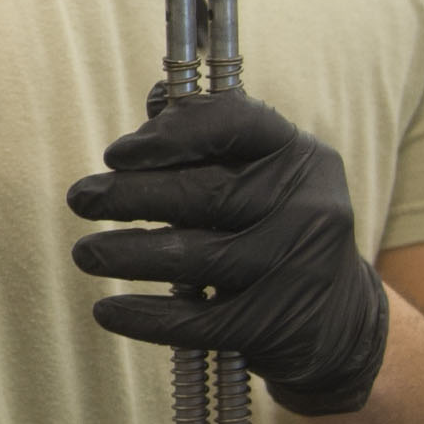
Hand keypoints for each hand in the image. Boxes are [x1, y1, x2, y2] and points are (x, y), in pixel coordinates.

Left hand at [67, 91, 392, 415]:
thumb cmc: (278, 232)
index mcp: (301, 157)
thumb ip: (212, 139)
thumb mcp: (264, 178)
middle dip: (130, 196)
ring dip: (125, 254)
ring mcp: (294, 269)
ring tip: (85, 253)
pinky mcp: (275, 325)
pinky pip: (196, 322)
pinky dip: (144, 317)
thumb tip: (156, 99)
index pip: (235, 124)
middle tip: (81, 199)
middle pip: (205, 194)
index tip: (116, 154)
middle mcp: (308, 208)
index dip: (169, 135)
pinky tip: (108, 311)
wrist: (342, 324)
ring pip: (194, 257)